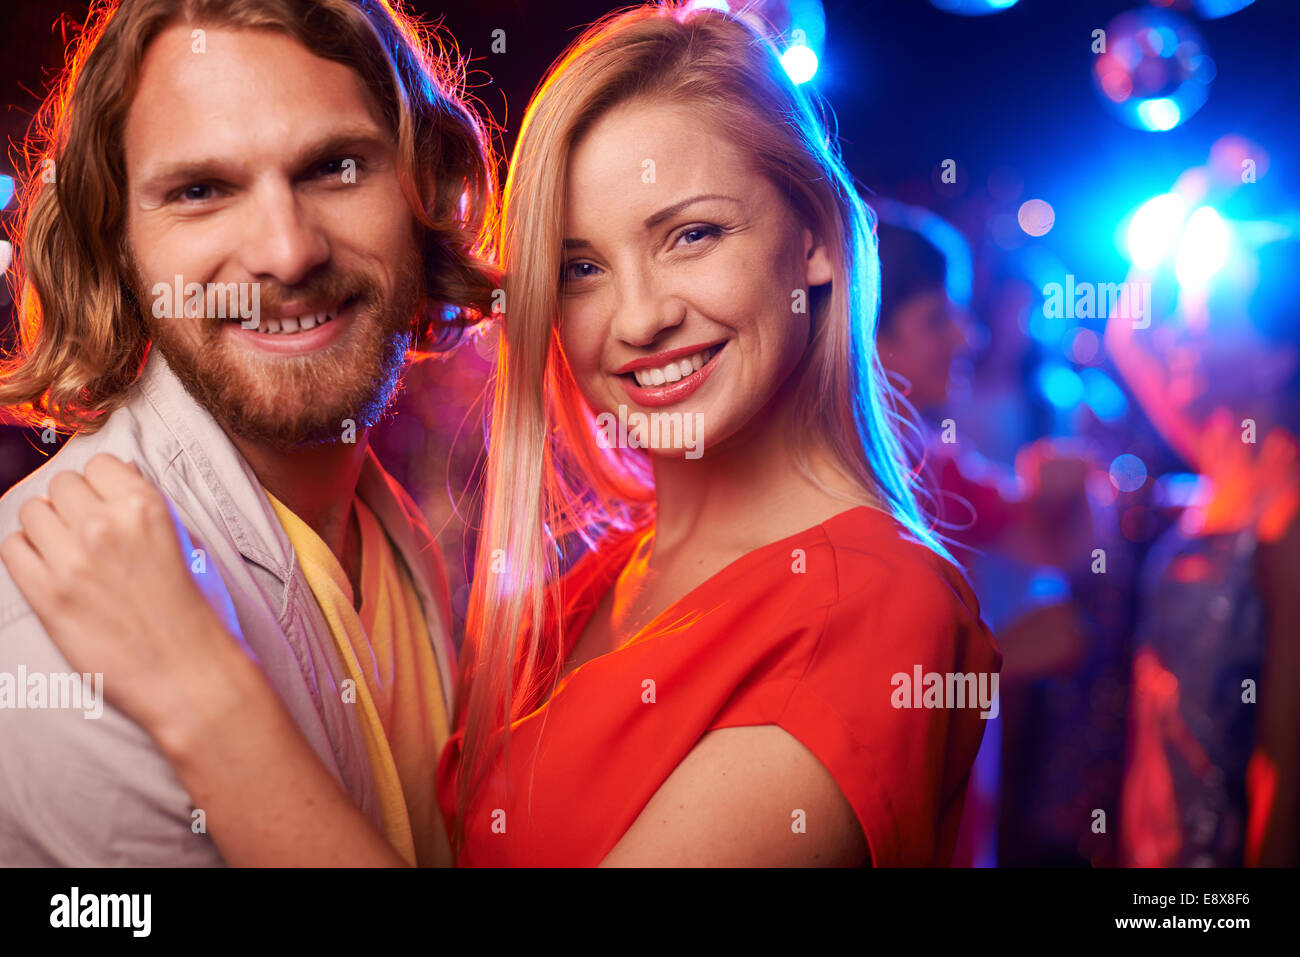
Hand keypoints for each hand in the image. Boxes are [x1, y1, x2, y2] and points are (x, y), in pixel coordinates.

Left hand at [0, 453, 251, 739]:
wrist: (190, 674)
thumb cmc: (197, 613)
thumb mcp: (189, 545)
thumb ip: (150, 510)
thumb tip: (121, 479)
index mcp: (146, 508)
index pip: (100, 464)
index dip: (101, 484)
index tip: (105, 502)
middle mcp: (106, 526)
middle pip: (61, 485)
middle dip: (72, 504)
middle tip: (86, 531)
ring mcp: (73, 561)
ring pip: (32, 512)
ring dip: (46, 527)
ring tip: (66, 552)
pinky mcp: (49, 597)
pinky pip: (13, 549)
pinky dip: (26, 555)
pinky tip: (49, 570)